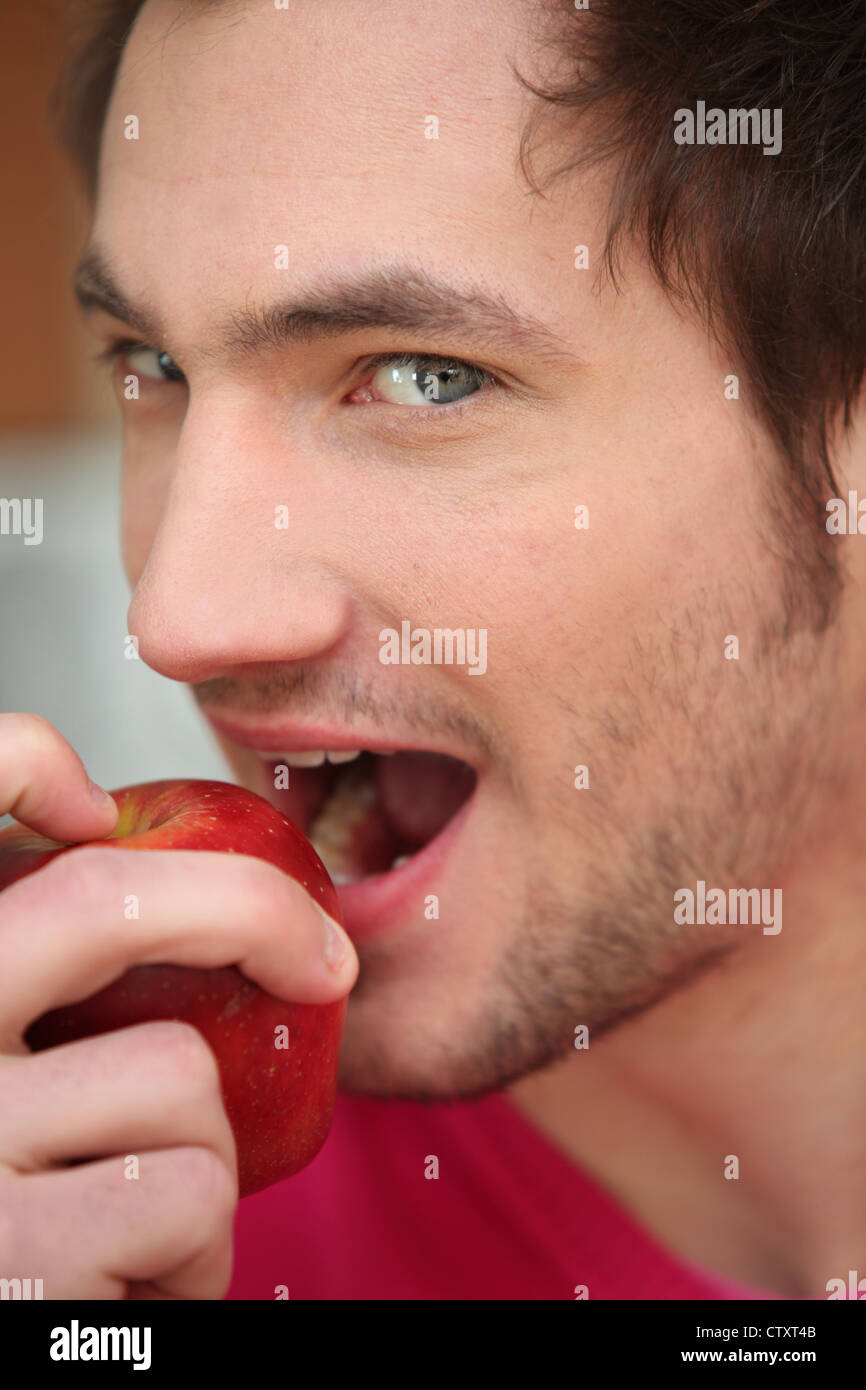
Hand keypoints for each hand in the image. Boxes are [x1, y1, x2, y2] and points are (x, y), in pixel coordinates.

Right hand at [0, 714, 356, 1297]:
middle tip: (325, 959)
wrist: (7, 1309)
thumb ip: (25, 933)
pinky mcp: (12, 1266)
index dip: (22, 763)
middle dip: (251, 911)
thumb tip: (88, 808)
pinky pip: (183, 1195)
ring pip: (173, 1074)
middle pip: (104, 902)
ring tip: (149, 1196)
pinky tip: (142, 1273)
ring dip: (206, 1144)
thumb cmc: (10, 1173)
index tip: (102, 806)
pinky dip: (198, 1246)